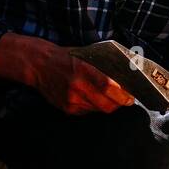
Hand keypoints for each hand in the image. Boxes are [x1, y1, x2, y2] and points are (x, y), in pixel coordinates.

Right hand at [0, 33, 133, 115]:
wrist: (38, 65)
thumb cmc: (65, 57)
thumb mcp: (85, 55)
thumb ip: (102, 67)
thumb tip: (125, 76)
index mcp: (83, 69)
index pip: (108, 87)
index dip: (122, 95)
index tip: (130, 96)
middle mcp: (77, 86)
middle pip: (106, 104)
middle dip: (119, 104)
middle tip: (125, 100)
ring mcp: (71, 100)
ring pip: (98, 110)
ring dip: (108, 105)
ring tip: (111, 98)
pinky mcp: (66, 108)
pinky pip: (88, 112)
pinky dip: (94, 107)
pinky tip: (93, 99)